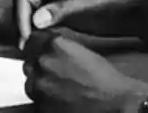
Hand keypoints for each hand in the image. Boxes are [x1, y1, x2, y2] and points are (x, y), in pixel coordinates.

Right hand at [13, 0, 147, 47]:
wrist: (136, 5)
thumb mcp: (88, 3)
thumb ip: (61, 10)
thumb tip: (35, 20)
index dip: (21, 17)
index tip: (25, 38)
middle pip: (23, 4)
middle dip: (21, 24)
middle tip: (25, 47)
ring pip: (30, 13)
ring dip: (28, 29)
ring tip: (30, 49)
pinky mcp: (60, 11)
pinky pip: (41, 20)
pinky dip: (38, 32)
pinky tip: (40, 45)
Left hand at [22, 31, 147, 112]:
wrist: (118, 104)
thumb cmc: (107, 80)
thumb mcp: (82, 51)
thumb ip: (59, 46)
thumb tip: (45, 45)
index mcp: (54, 44)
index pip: (31, 40)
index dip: (37, 48)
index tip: (41, 53)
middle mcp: (44, 62)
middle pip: (29, 62)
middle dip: (39, 68)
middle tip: (56, 75)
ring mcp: (40, 86)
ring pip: (30, 83)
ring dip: (40, 85)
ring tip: (61, 90)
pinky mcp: (41, 106)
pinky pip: (34, 102)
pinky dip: (43, 101)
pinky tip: (59, 101)